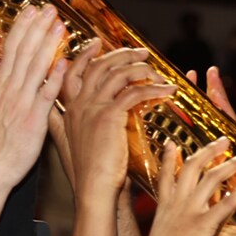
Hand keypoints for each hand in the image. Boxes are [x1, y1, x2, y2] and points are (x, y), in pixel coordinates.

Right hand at [0, 6, 67, 187]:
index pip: (10, 49)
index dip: (22, 27)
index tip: (31, 10)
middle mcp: (10, 91)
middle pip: (24, 52)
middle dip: (37, 28)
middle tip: (49, 8)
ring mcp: (22, 104)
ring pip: (36, 68)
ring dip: (48, 44)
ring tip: (59, 24)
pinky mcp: (34, 121)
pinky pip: (46, 96)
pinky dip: (55, 78)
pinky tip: (65, 62)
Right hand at [63, 47, 171, 198]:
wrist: (93, 191)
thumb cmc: (90, 175)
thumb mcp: (72, 146)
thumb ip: (69, 127)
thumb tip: (69, 115)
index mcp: (69, 110)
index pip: (72, 72)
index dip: (85, 55)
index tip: (98, 44)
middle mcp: (78, 104)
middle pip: (99, 66)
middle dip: (121, 55)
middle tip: (140, 53)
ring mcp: (92, 108)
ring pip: (117, 74)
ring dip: (139, 68)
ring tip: (155, 69)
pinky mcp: (110, 116)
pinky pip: (134, 92)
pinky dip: (153, 88)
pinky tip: (167, 90)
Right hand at [138, 139, 235, 235]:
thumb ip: (170, 232)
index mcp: (164, 208)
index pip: (166, 176)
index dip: (170, 158)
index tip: (174, 144)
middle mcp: (176, 203)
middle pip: (192, 167)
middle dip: (209, 151)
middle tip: (224, 141)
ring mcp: (190, 211)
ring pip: (212, 178)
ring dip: (231, 164)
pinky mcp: (203, 224)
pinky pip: (227, 203)